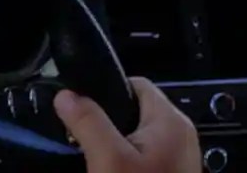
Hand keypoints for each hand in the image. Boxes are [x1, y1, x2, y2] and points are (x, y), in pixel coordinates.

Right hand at [54, 77, 200, 172]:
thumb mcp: (108, 158)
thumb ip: (87, 122)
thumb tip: (66, 95)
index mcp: (171, 120)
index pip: (135, 84)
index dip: (105, 90)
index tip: (79, 107)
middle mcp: (179, 135)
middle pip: (132, 111)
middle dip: (104, 121)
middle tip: (80, 137)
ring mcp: (176, 159)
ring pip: (134, 137)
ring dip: (110, 144)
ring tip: (92, 157)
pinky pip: (140, 158)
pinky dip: (122, 162)